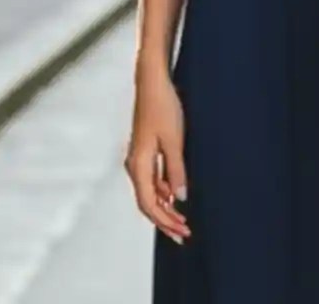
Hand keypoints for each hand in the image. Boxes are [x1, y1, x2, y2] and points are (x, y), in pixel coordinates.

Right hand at [124, 65, 191, 243]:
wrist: (153, 84)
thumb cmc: (163, 109)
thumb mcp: (174, 142)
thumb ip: (176, 171)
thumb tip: (179, 199)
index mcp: (138, 165)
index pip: (148, 203)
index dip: (164, 221)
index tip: (182, 232)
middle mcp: (134, 165)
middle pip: (147, 201)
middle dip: (165, 220)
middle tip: (184, 234)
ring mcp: (139, 158)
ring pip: (150, 192)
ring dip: (165, 207)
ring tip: (182, 220)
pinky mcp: (145, 151)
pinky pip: (152, 179)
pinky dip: (164, 191)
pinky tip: (176, 196)